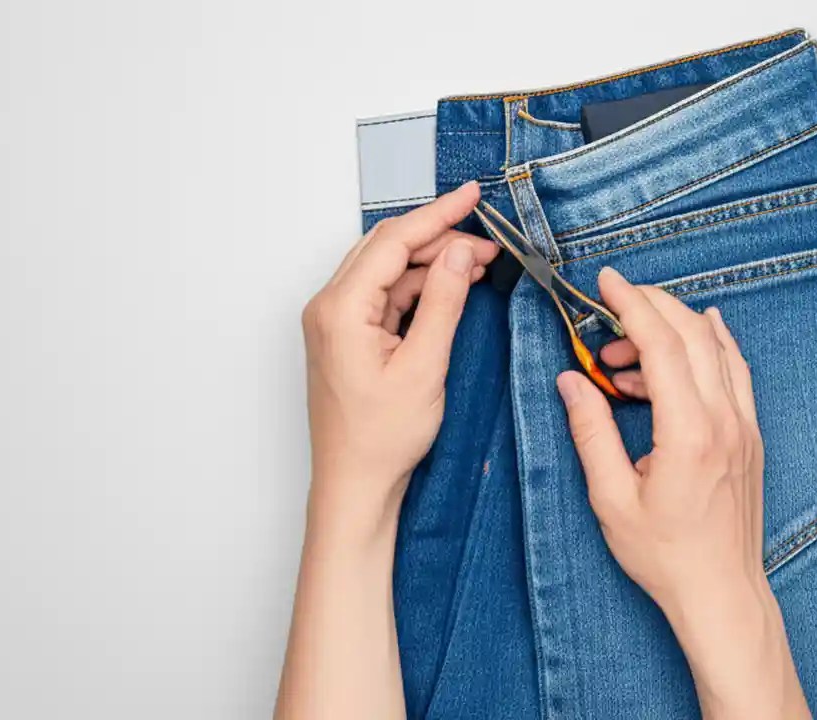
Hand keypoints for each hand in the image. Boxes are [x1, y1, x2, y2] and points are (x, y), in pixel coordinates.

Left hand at [300, 182, 496, 532]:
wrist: (354, 485)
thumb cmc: (381, 439)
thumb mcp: (423, 367)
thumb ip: (443, 303)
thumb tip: (460, 252)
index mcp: (340, 309)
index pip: (394, 241)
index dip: (438, 214)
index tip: (474, 196)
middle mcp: (329, 307)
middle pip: (387, 248)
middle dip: (438, 237)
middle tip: (488, 239)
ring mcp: (335, 321)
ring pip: (387, 270)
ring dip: (431, 263)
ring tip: (479, 264)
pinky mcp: (346, 336)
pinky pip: (384, 295)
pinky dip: (419, 288)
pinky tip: (451, 287)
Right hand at [556, 266, 809, 719]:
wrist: (721, 591)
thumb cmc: (665, 554)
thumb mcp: (611, 498)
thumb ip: (591, 431)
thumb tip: (570, 381)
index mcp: (688, 432)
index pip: (662, 344)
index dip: (631, 304)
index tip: (606, 281)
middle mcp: (724, 419)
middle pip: (692, 333)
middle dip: (651, 304)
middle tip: (612, 300)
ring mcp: (744, 425)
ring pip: (717, 347)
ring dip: (674, 328)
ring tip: (622, 355)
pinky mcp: (751, 435)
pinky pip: (736, 371)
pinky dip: (713, 343)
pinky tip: (698, 334)